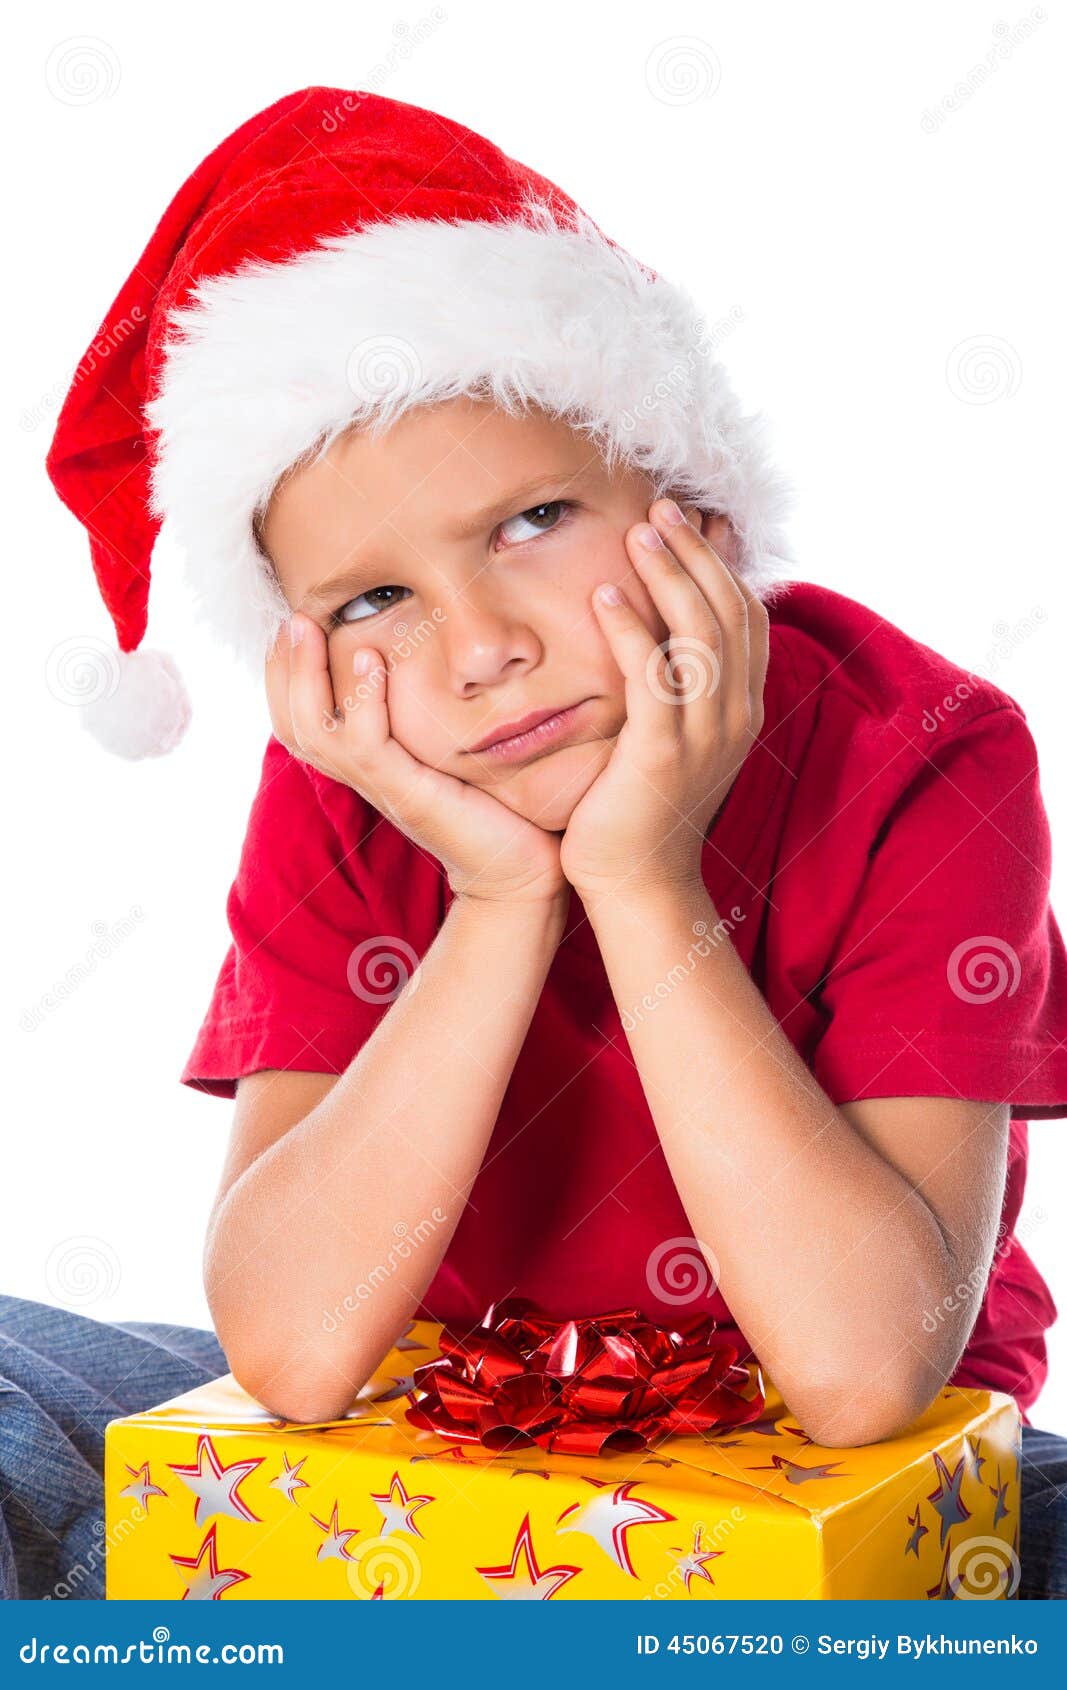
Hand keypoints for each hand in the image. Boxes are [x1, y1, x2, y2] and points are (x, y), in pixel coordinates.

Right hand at [265, 615, 569, 908]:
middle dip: (284, 667)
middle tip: (294, 617)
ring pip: (314, 731)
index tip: (293, 625)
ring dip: (307, 674)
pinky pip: (365, 745)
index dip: (283, 675)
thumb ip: (427, 714)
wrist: (519, 866)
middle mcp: (363, 777)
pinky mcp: (408, 794)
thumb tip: (429, 656)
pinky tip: (371, 659)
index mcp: (366, 766)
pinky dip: (363, 699)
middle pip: (291, 725)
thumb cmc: (492, 804)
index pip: (298, 721)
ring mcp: (382, 788)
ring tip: (311, 626)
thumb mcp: (448, 749)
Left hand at [558, 499, 768, 901]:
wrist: (635, 883)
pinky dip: (632, 631)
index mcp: (741, 709)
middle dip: (696, 553)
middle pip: (727, 612)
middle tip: (661, 506)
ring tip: (639, 529)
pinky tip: (606, 596)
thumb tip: (665, 626)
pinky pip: (653, 678)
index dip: (725, 563)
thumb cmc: (640, 806)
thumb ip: (678, 684)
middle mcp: (734, 716)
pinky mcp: (661, 755)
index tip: (696, 519)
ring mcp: (704, 736)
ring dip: (669, 574)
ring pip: (699, 634)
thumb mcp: (671, 735)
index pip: (747, 618)